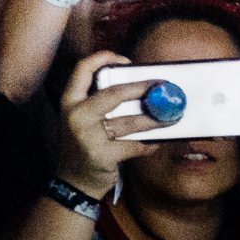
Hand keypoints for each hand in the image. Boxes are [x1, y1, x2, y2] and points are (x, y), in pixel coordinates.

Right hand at [57, 51, 158, 198]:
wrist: (72, 181)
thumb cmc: (81, 145)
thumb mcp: (80, 120)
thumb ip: (97, 103)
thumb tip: (137, 89)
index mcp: (69, 102)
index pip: (82, 69)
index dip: (104, 58)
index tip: (127, 60)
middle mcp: (76, 115)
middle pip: (113, 93)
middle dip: (142, 88)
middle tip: (162, 87)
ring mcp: (88, 136)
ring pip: (130, 121)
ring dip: (155, 119)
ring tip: (170, 117)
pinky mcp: (102, 155)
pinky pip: (134, 145)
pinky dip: (148, 144)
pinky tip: (155, 143)